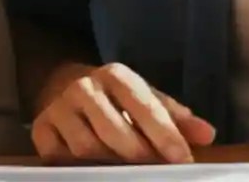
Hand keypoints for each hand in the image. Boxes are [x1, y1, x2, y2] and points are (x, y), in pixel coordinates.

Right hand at [31, 62, 215, 164]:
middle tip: (157, 172)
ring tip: (127, 172)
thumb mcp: (146, 98)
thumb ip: (175, 117)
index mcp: (115, 75)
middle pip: (113, 130)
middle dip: (139, 155)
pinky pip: (59, 157)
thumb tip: (207, 134)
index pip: (143, 104)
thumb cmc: (115, 99)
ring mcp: (59, 108)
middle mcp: (84, 87)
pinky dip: (78, 168)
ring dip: (110, 165)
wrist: (62, 84)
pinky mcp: (41, 128)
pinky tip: (94, 170)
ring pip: (85, 148)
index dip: (164, 133)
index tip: (183, 158)